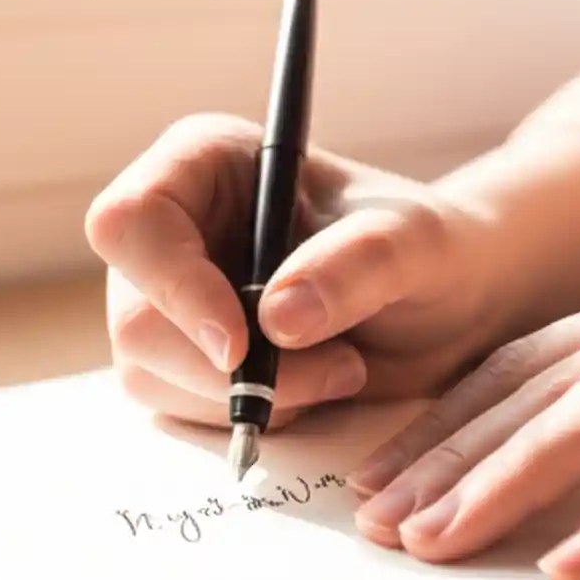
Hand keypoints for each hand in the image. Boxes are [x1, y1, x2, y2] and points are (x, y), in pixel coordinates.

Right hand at [84, 113, 502, 426]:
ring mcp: (169, 297)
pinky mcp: (183, 357)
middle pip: (133, 315)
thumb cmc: (427, 248)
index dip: (172, 287)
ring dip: (250, 395)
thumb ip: (354, 265)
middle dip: (226, 366)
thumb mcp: (413, 242)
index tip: (241, 343)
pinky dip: (251, 415)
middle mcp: (172, 228)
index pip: (132, 222)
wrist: (446, 304)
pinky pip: (180, 406)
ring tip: (339, 369)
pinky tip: (313, 388)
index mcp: (204, 164)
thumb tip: (276, 318)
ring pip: (149, 371)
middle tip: (333, 368)